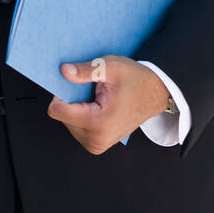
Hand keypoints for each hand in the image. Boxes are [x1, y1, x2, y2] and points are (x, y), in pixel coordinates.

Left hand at [47, 55, 169, 153]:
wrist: (156, 94)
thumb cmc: (136, 80)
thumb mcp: (111, 67)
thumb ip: (86, 70)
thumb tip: (63, 71)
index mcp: (98, 123)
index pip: (57, 111)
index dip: (62, 92)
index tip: (76, 82)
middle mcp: (95, 140)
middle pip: (61, 116)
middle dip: (73, 100)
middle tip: (93, 90)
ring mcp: (96, 145)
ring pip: (67, 122)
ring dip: (78, 107)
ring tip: (98, 98)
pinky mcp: (97, 145)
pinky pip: (76, 127)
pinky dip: (83, 114)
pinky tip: (98, 106)